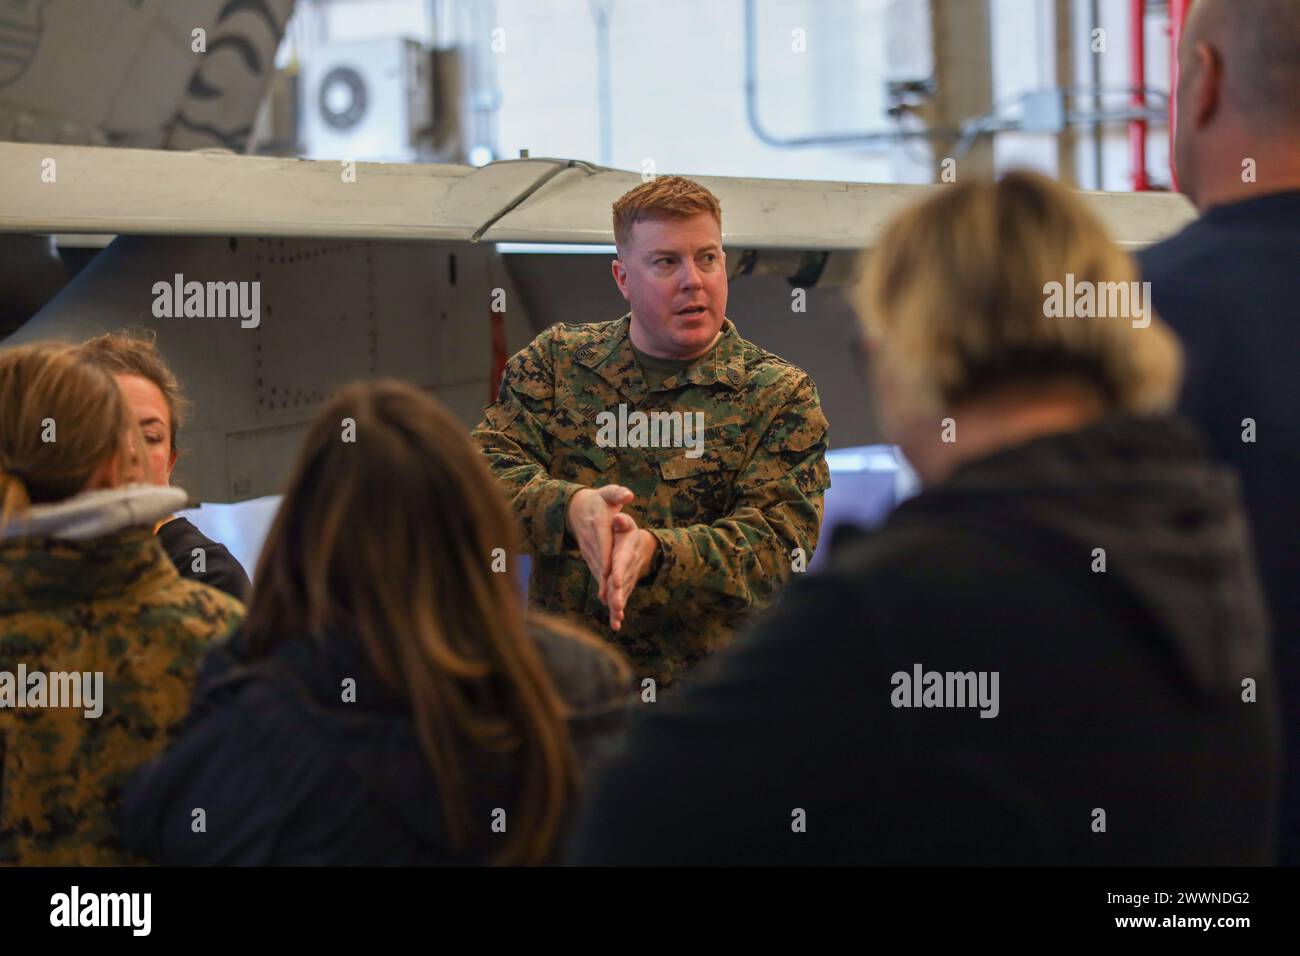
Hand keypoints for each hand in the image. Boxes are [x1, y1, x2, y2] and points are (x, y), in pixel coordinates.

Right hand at [566, 485, 633, 599]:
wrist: (575, 509)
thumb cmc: (597, 501)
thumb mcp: (608, 493)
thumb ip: (618, 494)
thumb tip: (628, 495)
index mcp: (597, 526)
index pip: (603, 545)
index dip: (607, 560)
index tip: (611, 575)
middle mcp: (591, 542)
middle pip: (600, 564)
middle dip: (607, 584)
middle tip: (615, 603)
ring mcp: (588, 551)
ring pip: (597, 573)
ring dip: (606, 592)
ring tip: (615, 611)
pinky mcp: (589, 558)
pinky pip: (596, 574)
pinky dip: (603, 589)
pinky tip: (611, 605)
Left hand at [606, 516, 656, 631]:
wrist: (642, 548)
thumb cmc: (628, 534)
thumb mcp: (626, 525)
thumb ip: (622, 522)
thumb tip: (618, 518)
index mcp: (626, 553)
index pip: (621, 562)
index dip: (619, 571)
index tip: (616, 582)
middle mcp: (627, 569)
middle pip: (622, 583)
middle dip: (619, 595)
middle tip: (616, 607)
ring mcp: (627, 580)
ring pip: (622, 594)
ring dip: (618, 606)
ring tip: (616, 619)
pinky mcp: (625, 588)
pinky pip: (621, 600)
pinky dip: (618, 612)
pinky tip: (616, 625)